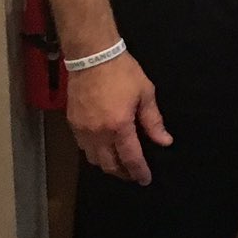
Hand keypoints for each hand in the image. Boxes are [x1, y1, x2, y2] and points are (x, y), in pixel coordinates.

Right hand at [67, 54, 171, 184]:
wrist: (92, 56)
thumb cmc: (122, 72)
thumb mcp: (145, 93)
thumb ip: (153, 120)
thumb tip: (164, 141)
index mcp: (119, 126)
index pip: (130, 158)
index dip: (139, 172)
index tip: (145, 180)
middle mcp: (98, 133)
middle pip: (109, 165)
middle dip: (122, 173)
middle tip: (133, 174)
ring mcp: (82, 130)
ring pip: (93, 160)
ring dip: (107, 165)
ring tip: (119, 163)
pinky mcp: (72, 123)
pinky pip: (83, 148)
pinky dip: (94, 153)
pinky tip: (103, 148)